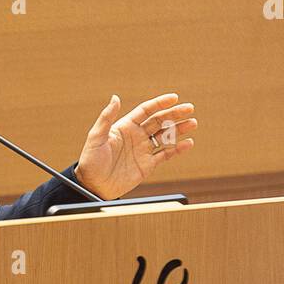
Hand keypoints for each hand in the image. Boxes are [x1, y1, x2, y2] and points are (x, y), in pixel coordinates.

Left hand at [74, 93, 196, 200]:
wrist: (93, 186)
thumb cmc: (91, 160)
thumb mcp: (96, 137)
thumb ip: (106, 118)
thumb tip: (115, 97)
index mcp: (125, 126)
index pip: (146, 111)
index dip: (160, 103)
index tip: (174, 98)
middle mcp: (136, 136)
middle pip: (159, 121)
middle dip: (174, 114)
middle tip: (189, 108)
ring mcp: (143, 150)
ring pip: (165, 136)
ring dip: (179, 129)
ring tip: (193, 123)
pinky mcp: (147, 165)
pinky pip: (166, 154)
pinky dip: (178, 149)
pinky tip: (188, 143)